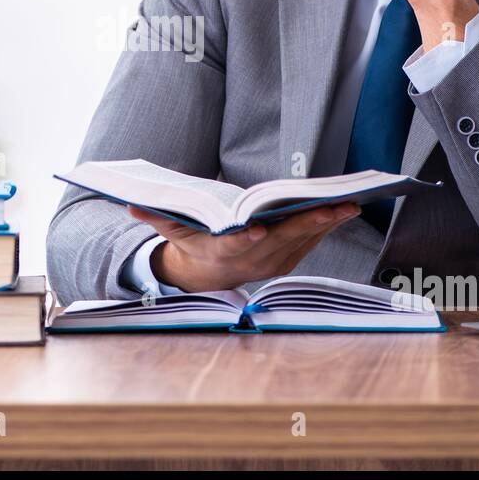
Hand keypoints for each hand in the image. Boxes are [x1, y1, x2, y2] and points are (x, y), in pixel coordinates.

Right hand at [127, 202, 360, 292]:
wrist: (206, 277)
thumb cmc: (191, 243)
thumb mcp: (172, 231)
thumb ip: (156, 217)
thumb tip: (129, 204)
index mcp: (223, 252)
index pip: (237, 245)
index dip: (247, 238)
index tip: (259, 229)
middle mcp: (252, 261)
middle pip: (283, 240)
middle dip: (310, 223)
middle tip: (335, 207)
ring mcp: (272, 263)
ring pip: (304, 240)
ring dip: (327, 223)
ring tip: (349, 202)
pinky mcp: (287, 261)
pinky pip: (310, 242)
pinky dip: (326, 226)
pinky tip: (342, 208)